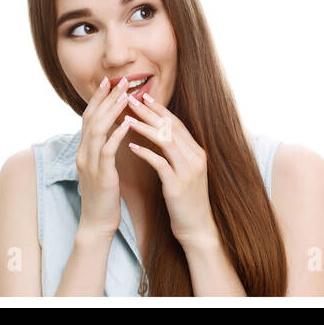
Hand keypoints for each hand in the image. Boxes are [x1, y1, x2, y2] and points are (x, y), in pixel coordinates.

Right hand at [74, 76, 134, 238]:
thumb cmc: (104, 194)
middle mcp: (83, 153)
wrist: (97, 222)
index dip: (98, 98)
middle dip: (106, 97)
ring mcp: (89, 164)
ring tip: (126, 96)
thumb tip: (113, 126)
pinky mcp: (101, 175)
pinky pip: (107, 150)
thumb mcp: (101, 166)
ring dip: (112, 110)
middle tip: (121, 80)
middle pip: (92, 117)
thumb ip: (103, 146)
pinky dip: (117, 134)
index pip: (89, 117)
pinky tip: (128, 123)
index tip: (110, 81)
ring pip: (98, 130)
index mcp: (84, 150)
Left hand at [124, 91, 217, 248]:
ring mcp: (188, 170)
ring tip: (127, 119)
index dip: (159, 109)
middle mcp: (195, 157)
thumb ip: (176, 152)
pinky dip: (145, 152)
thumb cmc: (186, 200)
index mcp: (196, 151)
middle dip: (149, 112)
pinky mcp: (177, 185)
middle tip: (131, 99)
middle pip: (170, 127)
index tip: (143, 96)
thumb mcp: (185, 171)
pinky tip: (131, 146)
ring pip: (165, 140)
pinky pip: (159, 163)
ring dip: (144, 127)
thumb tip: (160, 133)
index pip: (176, 123)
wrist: (197, 227)